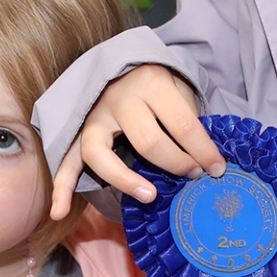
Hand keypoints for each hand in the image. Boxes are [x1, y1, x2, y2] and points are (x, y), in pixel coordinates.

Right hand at [49, 64, 224, 216]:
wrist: (123, 64)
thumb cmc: (157, 83)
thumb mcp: (179, 86)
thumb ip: (188, 116)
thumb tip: (208, 157)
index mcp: (151, 83)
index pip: (181, 123)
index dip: (203, 151)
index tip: (217, 169)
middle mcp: (119, 98)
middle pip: (147, 141)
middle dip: (175, 163)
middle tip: (192, 175)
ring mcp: (94, 116)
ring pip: (99, 153)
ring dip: (124, 180)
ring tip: (150, 196)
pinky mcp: (79, 131)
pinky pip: (66, 160)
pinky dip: (61, 187)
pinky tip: (58, 212)